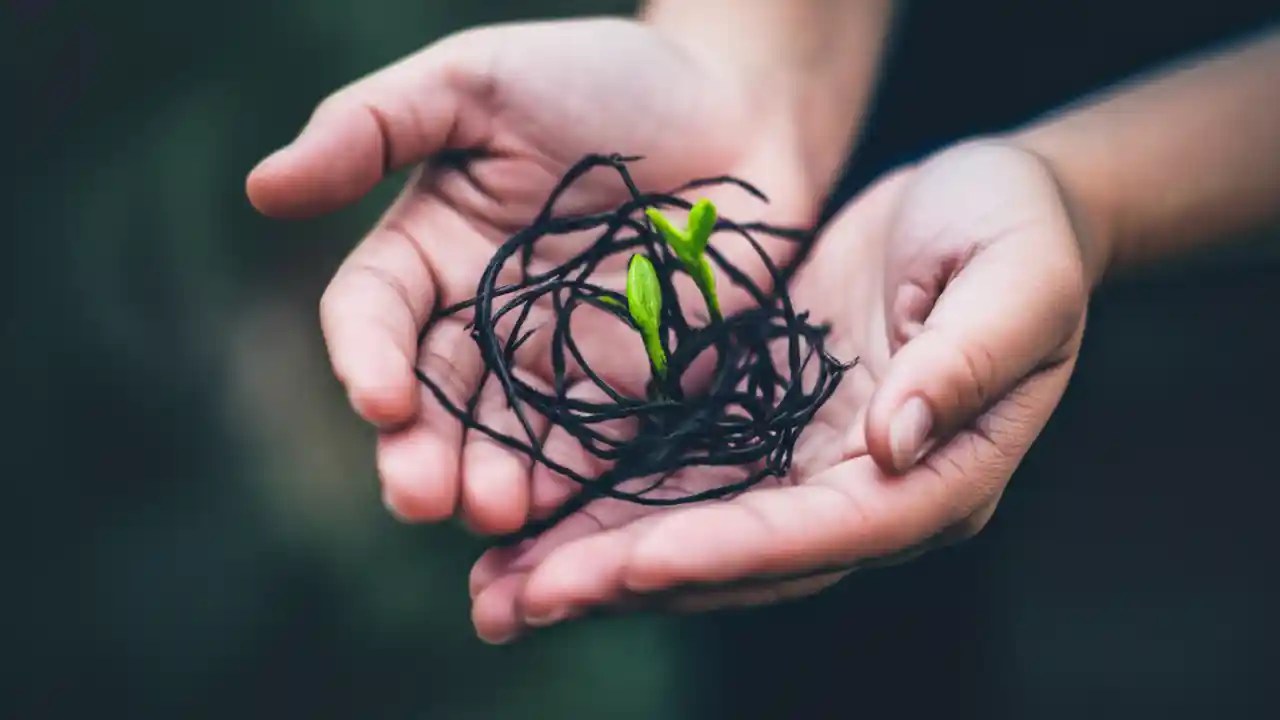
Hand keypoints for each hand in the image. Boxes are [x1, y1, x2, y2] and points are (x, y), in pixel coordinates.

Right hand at [246, 19, 822, 533]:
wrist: (736, 105)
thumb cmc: (601, 78)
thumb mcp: (476, 81)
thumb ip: (374, 127)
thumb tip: (261, 190)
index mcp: (432, 248)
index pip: (375, 314)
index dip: (368, 357)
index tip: (379, 396)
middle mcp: (482, 316)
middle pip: (433, 396)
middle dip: (422, 448)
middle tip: (420, 496)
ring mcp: (555, 358)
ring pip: (505, 433)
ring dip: (491, 477)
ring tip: (490, 511)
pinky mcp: (629, 386)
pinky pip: (590, 440)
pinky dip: (569, 478)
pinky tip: (554, 510)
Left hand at [467, 140, 1093, 642]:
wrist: (983, 207)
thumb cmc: (1018, 233)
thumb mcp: (1015, 277)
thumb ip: (967, 358)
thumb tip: (898, 441)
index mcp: (938, 478)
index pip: (823, 532)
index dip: (727, 552)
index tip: (632, 564)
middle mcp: (863, 494)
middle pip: (740, 560)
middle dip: (629, 580)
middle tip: (519, 603)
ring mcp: (806, 469)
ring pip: (693, 535)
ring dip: (597, 566)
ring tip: (496, 590)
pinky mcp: (762, 430)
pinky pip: (678, 480)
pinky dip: (606, 507)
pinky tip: (531, 522)